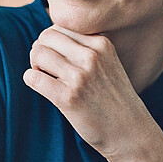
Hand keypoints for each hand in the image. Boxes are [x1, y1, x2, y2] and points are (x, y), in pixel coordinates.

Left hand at [23, 27, 158, 161]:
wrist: (131, 134)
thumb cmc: (114, 99)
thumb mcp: (107, 64)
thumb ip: (83, 49)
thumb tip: (44, 39)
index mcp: (101, 44)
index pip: (60, 26)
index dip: (51, 41)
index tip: (56, 58)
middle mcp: (92, 56)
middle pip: (46, 37)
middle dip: (39, 51)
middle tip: (46, 68)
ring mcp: (80, 77)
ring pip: (38, 54)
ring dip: (35, 66)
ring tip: (45, 78)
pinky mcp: (69, 98)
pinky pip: (34, 78)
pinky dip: (31, 80)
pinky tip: (41, 87)